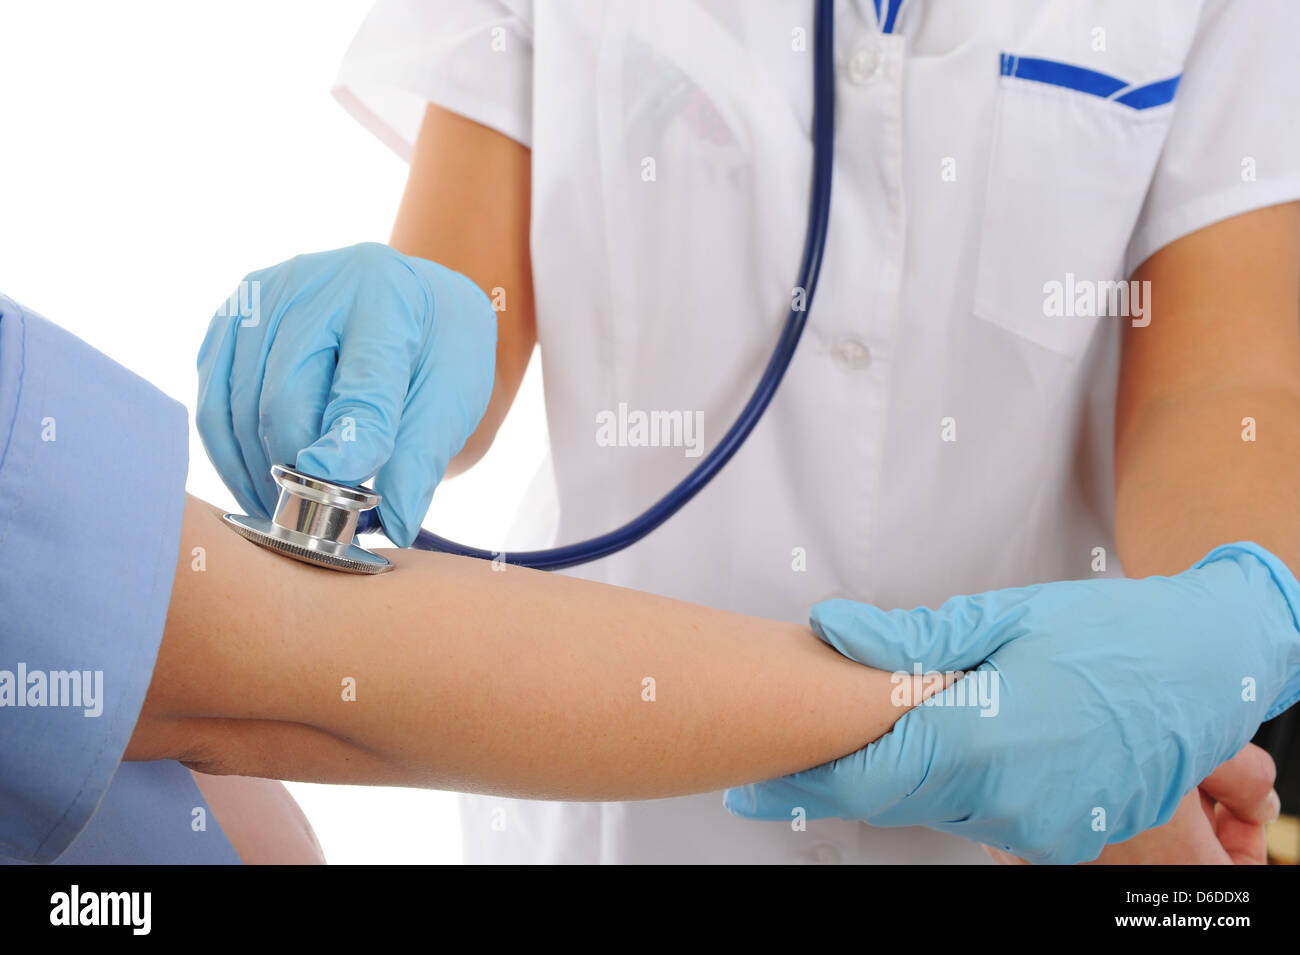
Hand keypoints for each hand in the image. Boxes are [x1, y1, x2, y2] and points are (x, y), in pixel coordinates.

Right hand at [197, 243, 496, 545]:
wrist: (413, 297)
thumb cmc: (437, 350)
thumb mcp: (452, 397)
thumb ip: (422, 458)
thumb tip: (395, 525)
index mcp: (385, 295)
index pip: (362, 380)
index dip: (349, 443)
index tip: (344, 491)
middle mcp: (312, 284)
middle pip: (286, 399)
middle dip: (303, 473)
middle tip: (327, 523)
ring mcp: (260, 300)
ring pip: (241, 411)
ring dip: (263, 475)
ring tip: (299, 515)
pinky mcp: (226, 324)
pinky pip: (212, 408)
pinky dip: (232, 459)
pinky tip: (260, 491)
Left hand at [724, 542, 1299, 863]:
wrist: (1209, 668)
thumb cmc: (1113, 636)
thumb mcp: (1006, 618)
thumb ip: (912, 638)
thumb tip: (833, 630)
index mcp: (984, 740)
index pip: (866, 776)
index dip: (803, 783)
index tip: (751, 787)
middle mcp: (1007, 801)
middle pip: (895, 794)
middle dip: (854, 767)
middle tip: (807, 740)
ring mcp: (1038, 828)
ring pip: (937, 804)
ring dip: (912, 770)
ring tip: (911, 721)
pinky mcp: (1059, 836)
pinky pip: (983, 814)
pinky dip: (961, 783)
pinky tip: (972, 740)